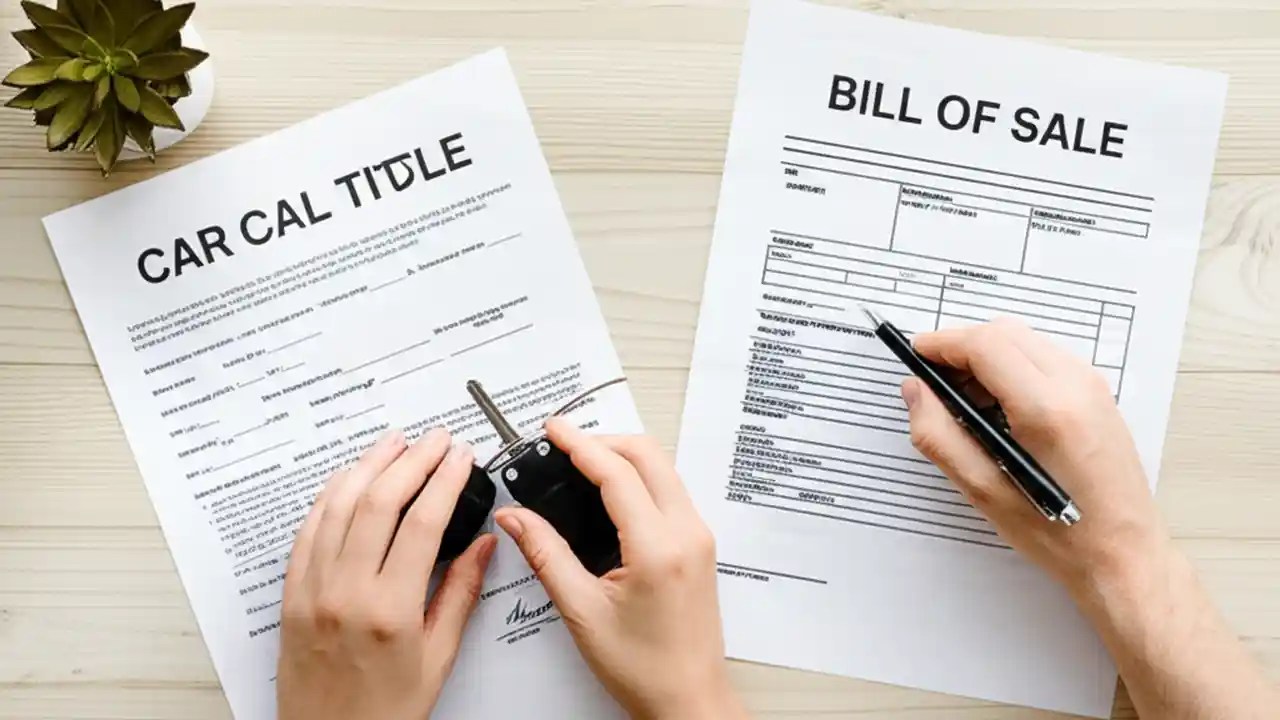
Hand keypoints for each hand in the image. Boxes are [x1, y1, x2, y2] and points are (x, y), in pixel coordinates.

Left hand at [277, 428, 496, 719]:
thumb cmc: (383, 712)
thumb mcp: (438, 657)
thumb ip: (460, 594)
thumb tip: (483, 544)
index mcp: (389, 610)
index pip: (422, 523)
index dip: (444, 480)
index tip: (460, 457)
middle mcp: (345, 593)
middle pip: (379, 502)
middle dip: (412, 460)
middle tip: (435, 439)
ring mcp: (312, 589)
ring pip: (339, 506)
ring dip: (368, 465)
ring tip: (394, 443)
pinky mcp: (291, 593)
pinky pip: (308, 529)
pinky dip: (330, 495)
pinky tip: (348, 478)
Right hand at [494, 419, 744, 719]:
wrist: (688, 700)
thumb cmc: (644, 669)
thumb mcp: (581, 611)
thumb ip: (545, 555)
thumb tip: (516, 517)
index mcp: (658, 548)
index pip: (617, 472)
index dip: (580, 444)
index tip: (554, 429)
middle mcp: (687, 533)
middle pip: (647, 455)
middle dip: (603, 439)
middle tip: (563, 443)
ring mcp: (699, 537)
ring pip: (662, 469)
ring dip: (623, 456)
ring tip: (580, 462)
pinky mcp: (699, 545)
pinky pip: (670, 490)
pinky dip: (639, 477)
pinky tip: (610, 490)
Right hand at [902, 318, 1169, 594]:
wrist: (1124, 554)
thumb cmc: (1060, 535)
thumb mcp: (984, 491)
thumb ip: (939, 436)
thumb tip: (915, 391)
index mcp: (1046, 410)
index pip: (985, 345)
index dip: (943, 343)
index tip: (916, 354)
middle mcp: (1075, 386)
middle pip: (1005, 332)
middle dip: (962, 345)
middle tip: (934, 379)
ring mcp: (1093, 386)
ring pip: (1026, 340)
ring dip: (988, 354)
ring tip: (964, 398)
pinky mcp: (1099, 394)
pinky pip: (1046, 357)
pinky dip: (1013, 365)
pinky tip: (998, 405)